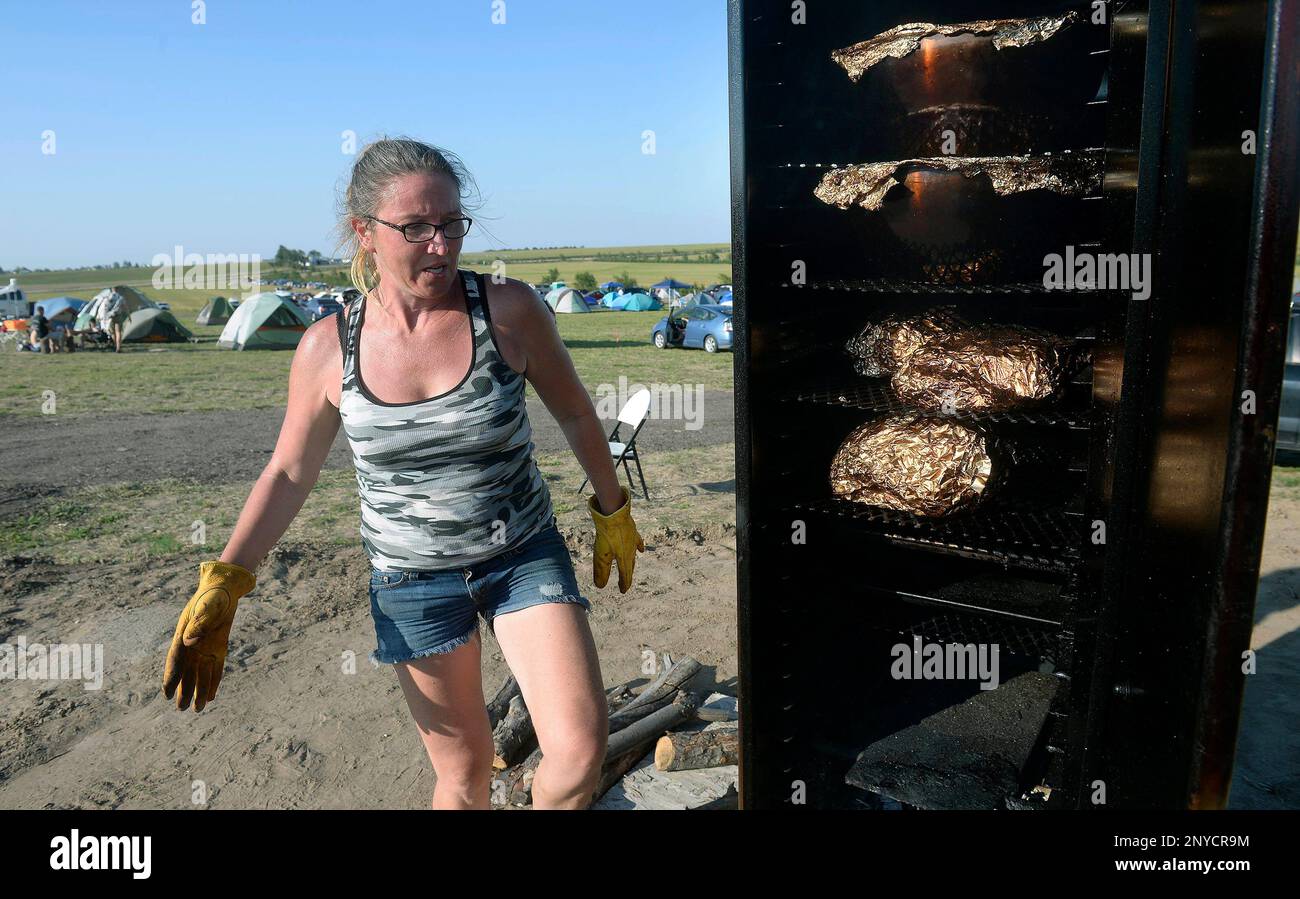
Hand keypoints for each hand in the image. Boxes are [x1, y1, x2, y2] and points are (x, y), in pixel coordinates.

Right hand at [162, 561, 256, 711]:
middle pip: (187, 671)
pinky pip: (215, 668)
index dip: (171, 677)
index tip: (167, 694)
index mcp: (184, 633)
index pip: (175, 659)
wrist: (225, 586)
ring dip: (199, 690)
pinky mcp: (218, 646)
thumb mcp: (208, 605)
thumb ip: (199, 622)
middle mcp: (192, 643)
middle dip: (184, 690)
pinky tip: (211, 696)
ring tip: (197, 709)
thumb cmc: (214, 594)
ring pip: (201, 673)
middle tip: (182, 709)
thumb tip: (189, 642)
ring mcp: (205, 646)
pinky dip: (213, 681)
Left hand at [588, 486, 644, 592]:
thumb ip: (601, 571)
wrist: (614, 513)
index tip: (622, 591)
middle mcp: (631, 551)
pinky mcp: (632, 531)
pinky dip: (638, 547)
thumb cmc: (607, 534)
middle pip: (630, 566)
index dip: (624, 584)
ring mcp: (633, 540)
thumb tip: (600, 586)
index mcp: (625, 558)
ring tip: (632, 568)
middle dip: (627, 575)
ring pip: (633, 555)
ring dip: (632, 563)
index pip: (625, 575)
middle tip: (625, 583)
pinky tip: (641, 549)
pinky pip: (637, 541)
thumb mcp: (601, 554)